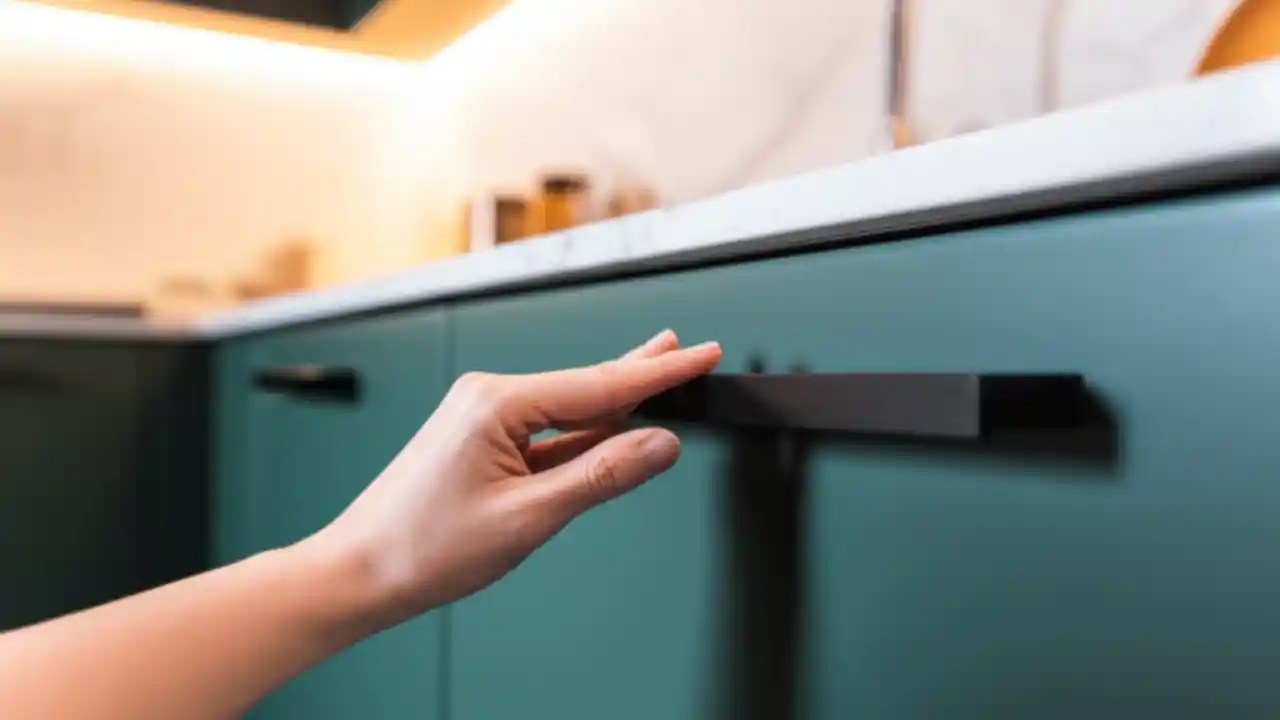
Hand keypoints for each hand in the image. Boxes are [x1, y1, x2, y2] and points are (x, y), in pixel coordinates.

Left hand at [305, 331, 720, 630]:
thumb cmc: (423, 547)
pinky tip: (613, 422)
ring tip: (661, 374)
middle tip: (691, 353)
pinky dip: (583, 430)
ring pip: (567, 407)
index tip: (701, 356)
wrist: (358, 572)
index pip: (600, 383)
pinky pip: (545, 430)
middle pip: (585, 384)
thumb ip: (600, 476)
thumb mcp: (527, 517)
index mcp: (497, 403)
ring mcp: (482, 417)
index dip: (659, 373)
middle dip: (641, 372)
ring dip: (615, 401)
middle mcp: (488, 397)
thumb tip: (658, 445)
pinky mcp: (479, 440)